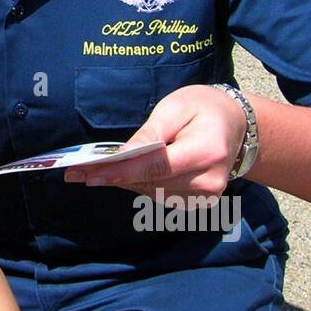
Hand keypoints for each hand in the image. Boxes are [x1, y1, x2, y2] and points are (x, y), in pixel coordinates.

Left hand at [62, 85, 247, 201]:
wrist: (236, 125)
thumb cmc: (202, 108)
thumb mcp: (175, 108)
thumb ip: (150, 134)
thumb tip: (122, 155)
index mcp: (206, 152)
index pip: (157, 166)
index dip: (121, 171)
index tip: (90, 174)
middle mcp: (209, 180)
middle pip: (151, 183)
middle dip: (111, 177)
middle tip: (75, 173)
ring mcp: (207, 196)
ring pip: (152, 192)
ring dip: (122, 182)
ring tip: (89, 173)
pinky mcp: (200, 203)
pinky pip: (161, 196)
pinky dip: (139, 185)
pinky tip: (120, 175)